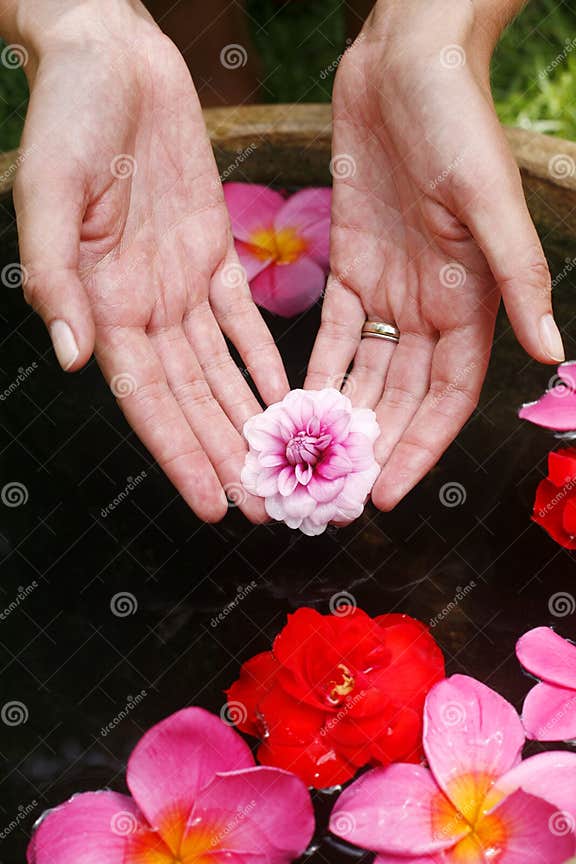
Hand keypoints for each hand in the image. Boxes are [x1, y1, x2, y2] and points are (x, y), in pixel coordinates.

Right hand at [11, 0, 288, 521]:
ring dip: (249, 418)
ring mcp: (179, 282)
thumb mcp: (49, 190)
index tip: (211, 504)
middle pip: (192, 399)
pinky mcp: (211, 252)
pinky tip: (285, 393)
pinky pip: (242, 319)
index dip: (179, 454)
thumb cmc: (67, 114)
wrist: (112, 55)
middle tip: (265, 504)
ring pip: (221, 369)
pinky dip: (263, 357)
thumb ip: (57, 276)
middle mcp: (143, 305)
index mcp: (103, 302)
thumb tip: (74, 357)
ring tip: (283, 464)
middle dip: (224, 454)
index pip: (148, 399)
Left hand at [306, 0, 563, 510]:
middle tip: (335, 496)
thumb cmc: (457, 122)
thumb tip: (550, 351)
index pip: (446, 397)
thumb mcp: (490, 201)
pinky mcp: (350, 266)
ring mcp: (388, 289)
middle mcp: (430, 306)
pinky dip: (316, 370)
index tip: (385, 493)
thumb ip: (516, 278)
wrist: (404, 64)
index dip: (419, 447)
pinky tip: (293, 405)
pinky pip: (332, 332)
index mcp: (470, 301)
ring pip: (365, 372)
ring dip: (341, 418)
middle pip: (400, 397)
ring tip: (308, 464)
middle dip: (373, 446)